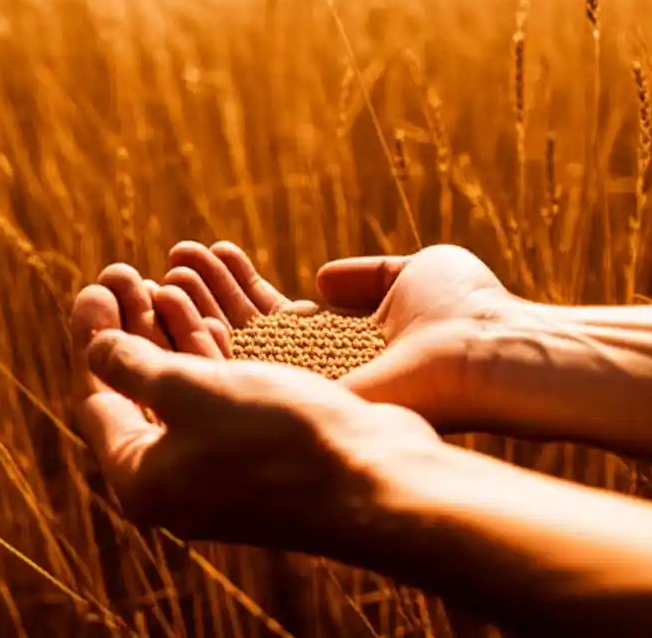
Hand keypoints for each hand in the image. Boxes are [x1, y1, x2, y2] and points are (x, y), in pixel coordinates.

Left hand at [70, 288, 438, 545]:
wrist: (376, 479)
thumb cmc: (276, 439)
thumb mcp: (189, 391)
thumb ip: (134, 365)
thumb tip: (96, 348)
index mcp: (144, 482)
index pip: (97, 401)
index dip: (91, 339)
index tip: (94, 286)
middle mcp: (177, 483)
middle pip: (137, 391)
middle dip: (130, 326)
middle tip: (123, 271)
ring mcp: (222, 468)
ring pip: (182, 388)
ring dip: (171, 330)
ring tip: (165, 275)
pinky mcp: (263, 451)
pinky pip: (222, 392)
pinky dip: (211, 350)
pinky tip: (208, 305)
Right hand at [164, 242, 525, 428]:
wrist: (489, 349)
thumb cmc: (466, 308)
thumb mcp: (410, 272)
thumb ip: (363, 276)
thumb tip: (319, 278)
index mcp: (343, 344)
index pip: (272, 317)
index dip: (236, 285)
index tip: (205, 251)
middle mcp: (318, 373)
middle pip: (245, 334)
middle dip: (206, 295)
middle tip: (169, 259)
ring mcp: (306, 391)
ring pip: (233, 354)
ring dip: (194, 313)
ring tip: (162, 273)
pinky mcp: (301, 401)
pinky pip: (238, 373)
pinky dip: (201, 339)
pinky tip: (174, 305)